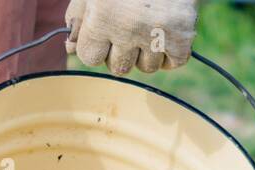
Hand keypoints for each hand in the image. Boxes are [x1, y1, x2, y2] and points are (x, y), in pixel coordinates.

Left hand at [65, 0, 197, 73]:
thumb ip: (78, 17)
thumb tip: (71, 47)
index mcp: (101, 16)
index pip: (90, 57)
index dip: (95, 45)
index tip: (103, 30)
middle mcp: (128, 29)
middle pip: (118, 67)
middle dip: (120, 50)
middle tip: (127, 24)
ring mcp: (157, 34)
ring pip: (147, 67)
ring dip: (146, 51)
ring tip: (147, 23)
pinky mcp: (182, 36)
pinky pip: (173, 62)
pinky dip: (170, 52)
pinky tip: (164, 31)